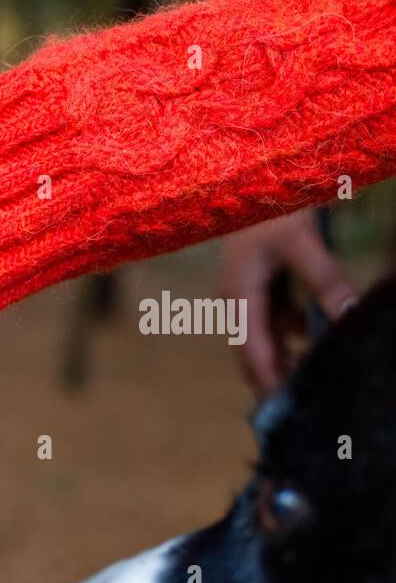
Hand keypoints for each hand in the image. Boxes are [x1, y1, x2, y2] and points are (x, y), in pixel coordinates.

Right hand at [221, 208, 357, 396]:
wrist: (246, 174)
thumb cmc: (271, 204)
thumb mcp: (303, 241)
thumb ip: (324, 280)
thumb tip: (347, 317)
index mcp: (240, 296)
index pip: (254, 353)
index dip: (269, 383)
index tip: (284, 408)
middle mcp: (234, 299)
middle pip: (251, 352)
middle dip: (273, 376)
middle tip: (298, 402)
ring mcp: (241, 291)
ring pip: (261, 336)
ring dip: (283, 355)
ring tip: (309, 374)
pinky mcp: (253, 282)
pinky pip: (269, 316)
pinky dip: (288, 330)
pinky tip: (311, 333)